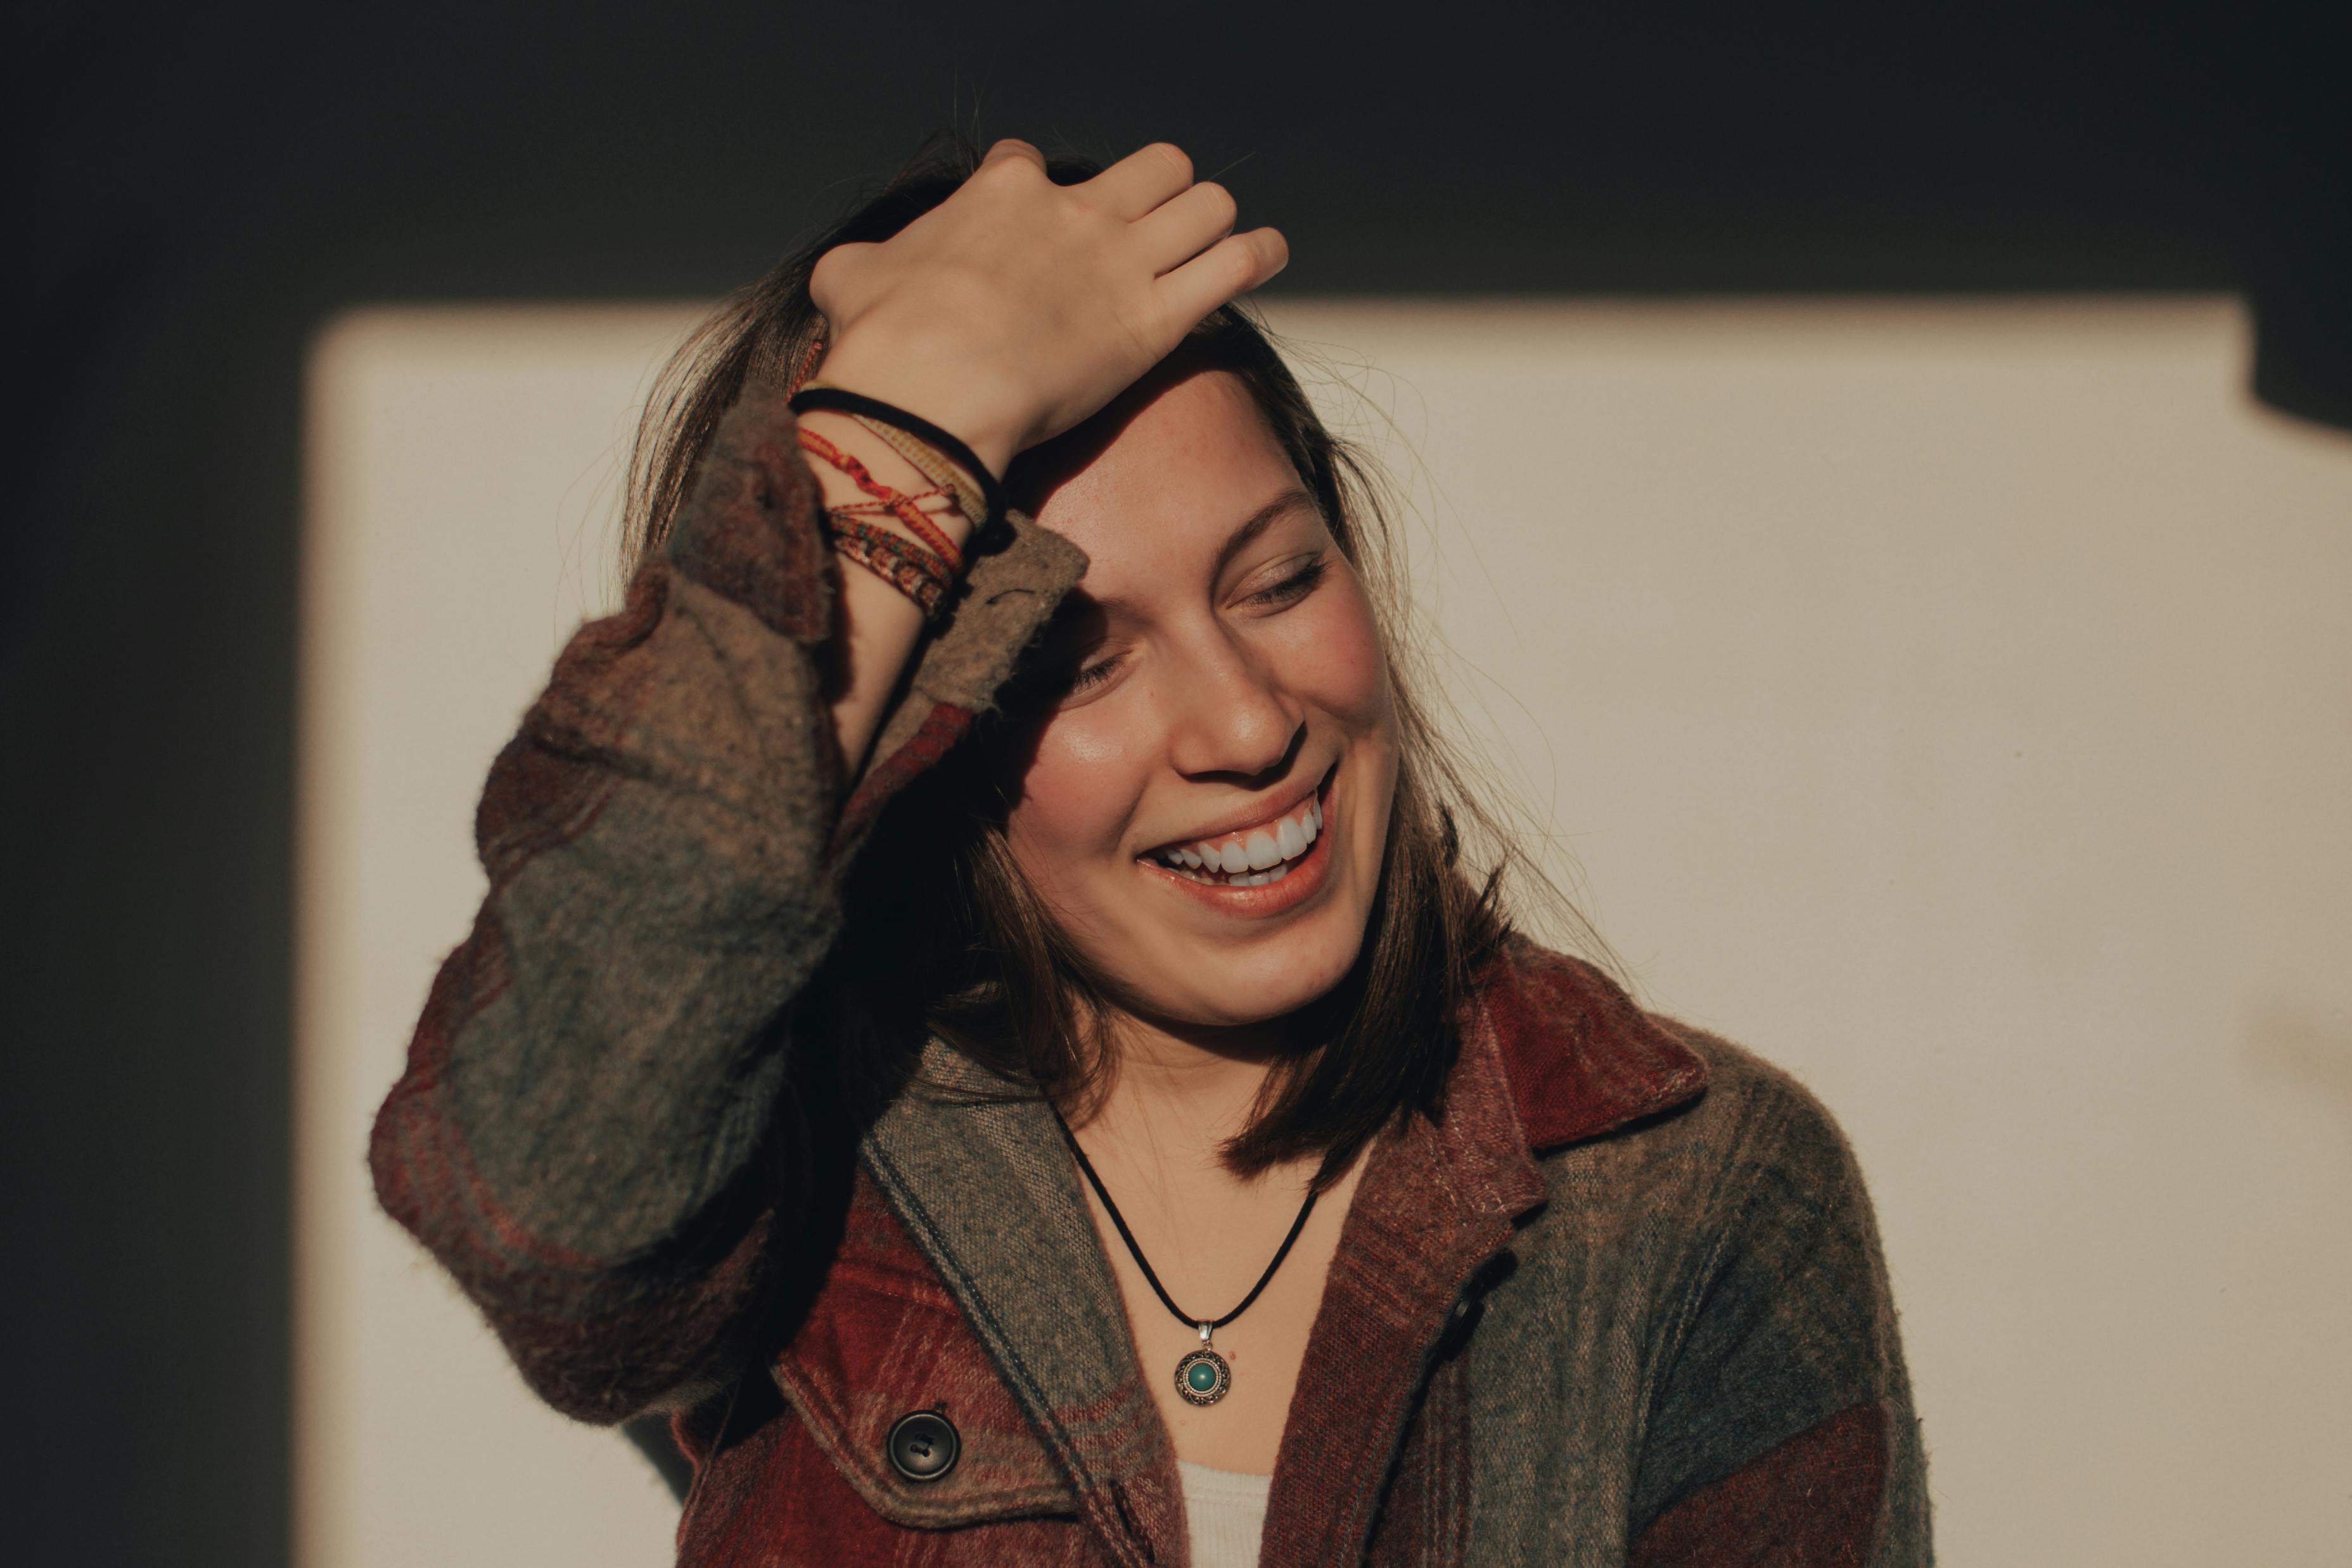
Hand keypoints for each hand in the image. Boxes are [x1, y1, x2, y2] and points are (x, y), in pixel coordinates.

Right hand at [808, 140, 1287, 476]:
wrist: (930, 388)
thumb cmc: (888, 339)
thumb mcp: (851, 280)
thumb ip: (861, 267)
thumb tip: (848, 277)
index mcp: (1001, 194)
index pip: (1031, 162)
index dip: (1038, 186)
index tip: (1041, 214)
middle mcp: (1073, 212)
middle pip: (1147, 168)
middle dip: (1155, 188)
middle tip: (1150, 221)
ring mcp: (1121, 259)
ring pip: (1201, 203)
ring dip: (1210, 217)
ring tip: (1213, 236)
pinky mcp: (1157, 315)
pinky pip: (1234, 263)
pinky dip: (1259, 254)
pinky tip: (1269, 253)